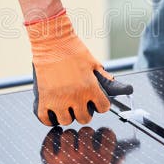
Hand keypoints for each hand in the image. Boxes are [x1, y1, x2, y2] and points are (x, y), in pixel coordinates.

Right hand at [27, 10, 132, 125]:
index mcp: (91, 88)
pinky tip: (52, 111)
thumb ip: (104, 78)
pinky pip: (45, 119)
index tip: (96, 101)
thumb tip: (120, 88)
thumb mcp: (94, 63)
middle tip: (80, 105)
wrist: (52, 41)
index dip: (101, 104)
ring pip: (65, 121)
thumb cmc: (73, 49)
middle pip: (84, 119)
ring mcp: (58, 99)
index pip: (103, 108)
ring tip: (65, 106)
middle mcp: (76, 97)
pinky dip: (49, 118)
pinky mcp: (43, 98)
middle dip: (84, 112)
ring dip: (67, 115)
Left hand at [41, 127, 138, 163]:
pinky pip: (48, 143)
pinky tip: (57, 138)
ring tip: (72, 142)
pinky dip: (52, 137)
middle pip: (86, 132)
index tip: (103, 138)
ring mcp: (66, 162)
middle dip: (88, 134)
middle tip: (86, 141)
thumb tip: (131, 144)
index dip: (106, 134)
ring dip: (71, 136)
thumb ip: (118, 160)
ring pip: (68, 134)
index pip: (107, 134)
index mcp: (101, 162)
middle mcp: (84, 160)